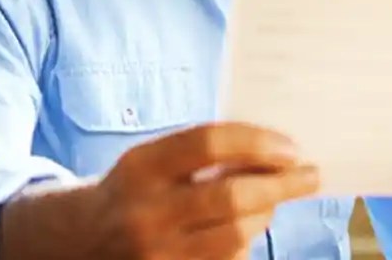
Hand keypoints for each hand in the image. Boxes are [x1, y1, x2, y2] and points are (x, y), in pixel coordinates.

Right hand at [97, 122, 318, 258]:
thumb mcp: (155, 160)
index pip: (209, 143)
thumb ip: (205, 153)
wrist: (80, 242)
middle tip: (310, 176)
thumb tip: (277, 155)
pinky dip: (245, 244)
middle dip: (281, 185)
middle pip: (231, 197)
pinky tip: (243, 230)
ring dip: (265, 214)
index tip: (292, 148)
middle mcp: (145, 213)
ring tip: (271, 202)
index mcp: (141, 167)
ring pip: (236, 235)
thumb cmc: (136, 190)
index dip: (258, 142)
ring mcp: (156, 255)